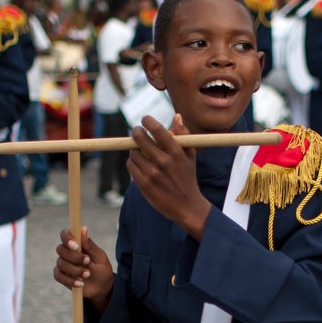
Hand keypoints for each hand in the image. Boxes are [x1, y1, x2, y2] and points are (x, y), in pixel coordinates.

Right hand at [54, 226, 113, 314]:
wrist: (101, 287)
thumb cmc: (102, 269)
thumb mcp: (99, 257)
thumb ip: (90, 245)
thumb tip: (83, 229)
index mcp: (77, 243)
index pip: (65, 234)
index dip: (67, 238)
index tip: (76, 246)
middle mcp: (68, 252)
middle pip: (61, 249)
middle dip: (74, 257)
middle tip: (88, 261)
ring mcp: (63, 264)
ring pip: (61, 263)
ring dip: (75, 270)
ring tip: (87, 274)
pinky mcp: (61, 276)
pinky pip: (58, 276)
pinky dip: (70, 280)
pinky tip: (80, 283)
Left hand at [126, 114, 210, 238]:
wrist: (186, 206)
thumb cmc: (187, 178)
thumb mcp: (190, 156)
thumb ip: (183, 135)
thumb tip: (176, 116)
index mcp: (176, 152)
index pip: (157, 130)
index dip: (148, 121)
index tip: (145, 120)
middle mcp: (163, 162)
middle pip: (140, 138)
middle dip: (137, 132)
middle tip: (137, 131)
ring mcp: (152, 174)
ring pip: (133, 152)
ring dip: (135, 149)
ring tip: (140, 151)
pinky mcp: (143, 184)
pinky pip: (130, 165)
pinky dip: (132, 162)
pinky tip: (139, 163)